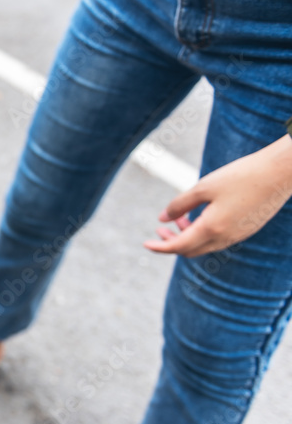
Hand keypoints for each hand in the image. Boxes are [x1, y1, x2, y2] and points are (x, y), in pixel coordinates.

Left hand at [145, 134, 291, 256]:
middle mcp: (225, 238)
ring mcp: (238, 235)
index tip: (145, 243)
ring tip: (179, 218)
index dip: (160, 247)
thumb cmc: (240, 176)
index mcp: (212, 228)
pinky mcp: (247, 229)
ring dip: (188, 236)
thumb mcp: (203, 187)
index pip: (178, 246)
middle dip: (172, 242)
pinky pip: (218, 239)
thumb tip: (162, 219)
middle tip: (160, 229)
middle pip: (190, 250)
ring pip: (205, 245)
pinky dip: (203, 233)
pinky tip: (199, 216)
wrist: (280, 173)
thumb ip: (179, 205)